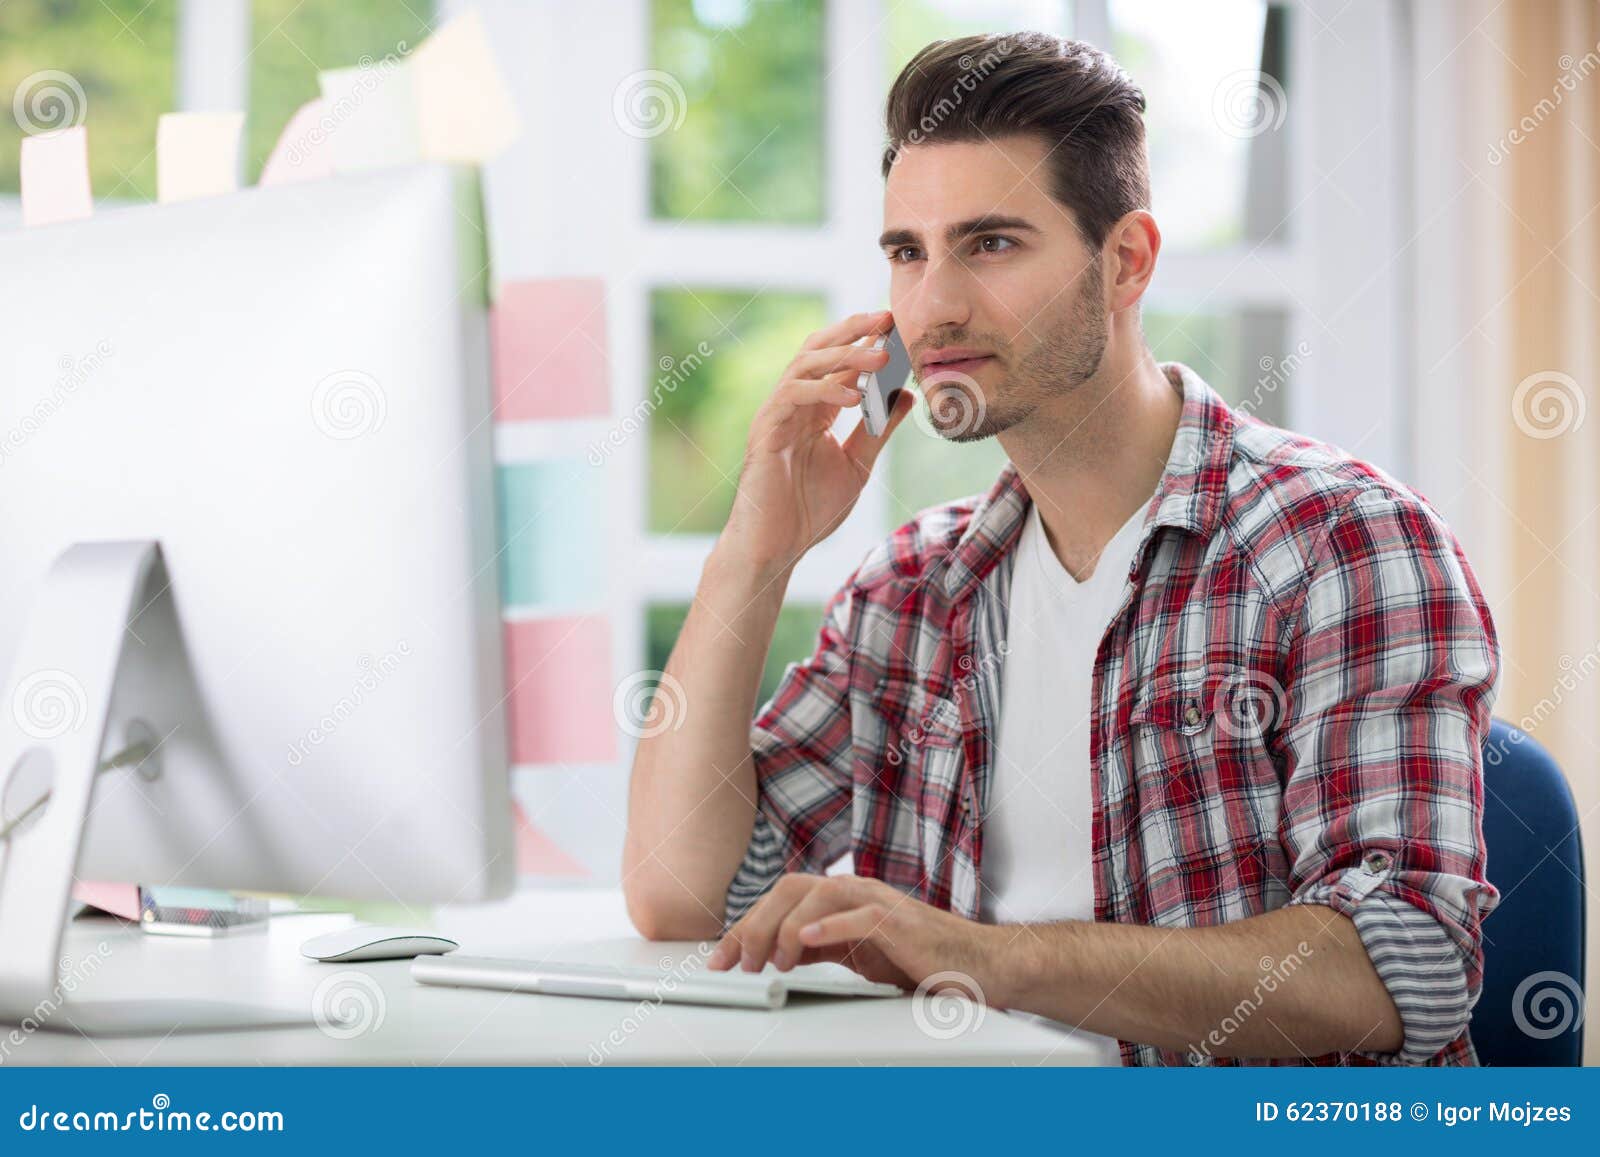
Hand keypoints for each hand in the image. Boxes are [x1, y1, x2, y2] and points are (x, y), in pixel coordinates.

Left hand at [706, 873, 995, 994]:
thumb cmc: (919, 958)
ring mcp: (878, 902)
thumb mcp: (855, 956)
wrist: (974, 964)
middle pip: (790, 889)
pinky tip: (807, 943)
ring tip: (772, 959)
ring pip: (818, 895)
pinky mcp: (900, 922)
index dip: (745, 926)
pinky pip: (860, 916)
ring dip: (787, 928)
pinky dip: (831, 927)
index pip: (780, 900)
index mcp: (840, 900)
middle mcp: (854, 893)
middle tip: (736, 962)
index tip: (719, 957)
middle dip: (755, 925)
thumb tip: (772, 955)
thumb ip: (818, 949)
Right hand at [720, 310, 915, 576]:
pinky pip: (793, 396)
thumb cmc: (809, 510)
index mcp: (814, 410)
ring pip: (805, 365)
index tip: (899, 329)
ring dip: (843, 356)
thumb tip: (906, 393)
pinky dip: (823, 390)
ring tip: (880, 356)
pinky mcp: (766, 430)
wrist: (776, 546)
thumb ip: (878, 428)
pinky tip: (852, 396)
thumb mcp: (857, 463)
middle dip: (852, 331)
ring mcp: (776, 414)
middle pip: (818, 349)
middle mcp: (793, 404)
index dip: (866, 342)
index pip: (839, 363)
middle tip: (886, 319)